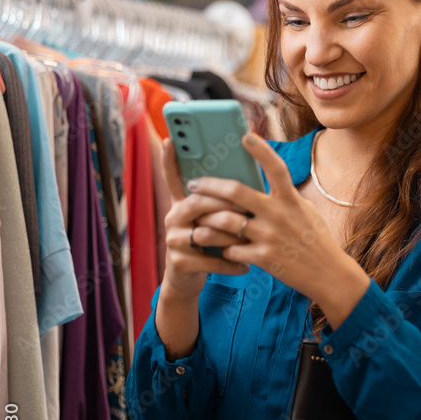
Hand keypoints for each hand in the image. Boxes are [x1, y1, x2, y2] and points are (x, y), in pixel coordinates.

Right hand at [161, 138, 250, 300]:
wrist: (189, 280)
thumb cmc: (211, 245)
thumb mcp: (212, 221)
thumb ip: (221, 202)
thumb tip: (248, 182)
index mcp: (182, 203)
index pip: (173, 178)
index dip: (170, 159)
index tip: (171, 139)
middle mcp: (173, 217)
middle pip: (199, 202)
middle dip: (226, 204)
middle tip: (248, 208)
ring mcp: (173, 240)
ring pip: (207, 231)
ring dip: (233, 237)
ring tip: (251, 241)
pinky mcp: (179, 262)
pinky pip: (210, 259)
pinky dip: (232, 263)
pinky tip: (246, 267)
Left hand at [184, 132, 367, 312]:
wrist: (328, 275)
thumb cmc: (316, 239)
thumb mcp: (305, 211)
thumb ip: (284, 197)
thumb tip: (264, 182)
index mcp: (290, 200)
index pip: (276, 168)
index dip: (261, 150)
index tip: (245, 136)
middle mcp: (278, 215)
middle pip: (236, 192)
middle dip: (210, 185)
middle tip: (194, 184)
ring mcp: (269, 237)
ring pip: (225, 222)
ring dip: (207, 219)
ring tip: (197, 218)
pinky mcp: (263, 258)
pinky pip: (231, 249)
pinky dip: (222, 248)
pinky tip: (219, 247)